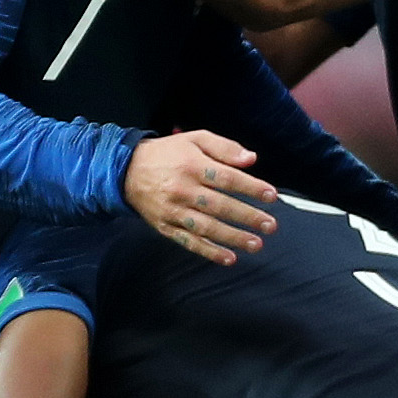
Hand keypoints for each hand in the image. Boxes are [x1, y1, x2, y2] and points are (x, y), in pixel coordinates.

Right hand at [123, 129, 278, 263]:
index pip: (227, 178)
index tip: (271, 196)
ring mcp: (174, 211)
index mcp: (192, 165)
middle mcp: (183, 189)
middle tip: (270, 226)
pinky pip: (189, 242)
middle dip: (248, 217)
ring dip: (233, 237)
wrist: (126, 170)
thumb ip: (224, 147)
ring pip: (207, 227)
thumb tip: (251, 159)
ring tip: (256, 244)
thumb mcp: (195, 139)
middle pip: (220, 206)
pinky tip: (229, 258)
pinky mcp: (166, 227)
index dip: (251, 188)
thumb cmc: (168, 153)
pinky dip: (209, 252)